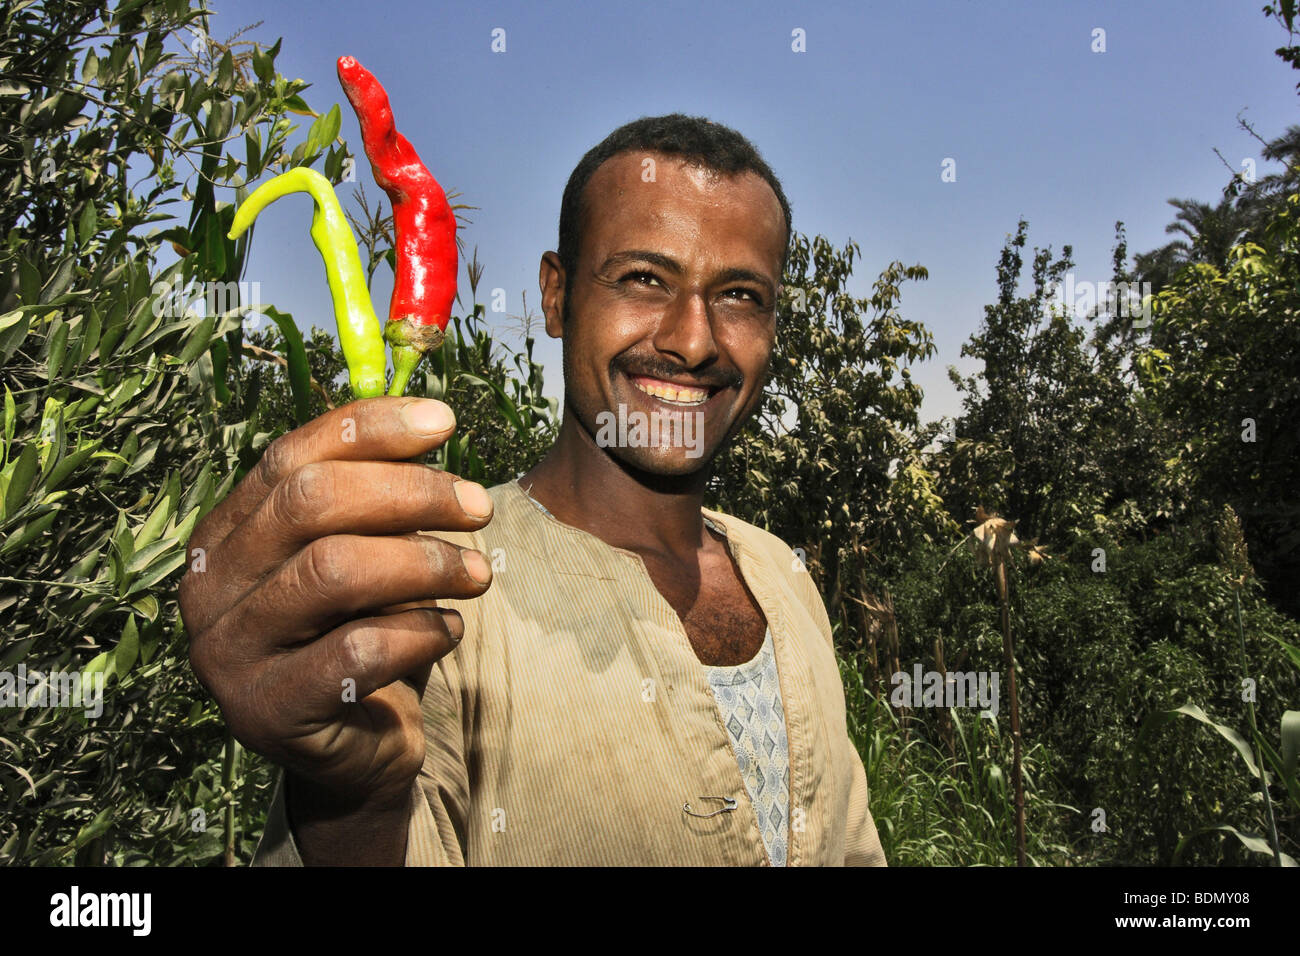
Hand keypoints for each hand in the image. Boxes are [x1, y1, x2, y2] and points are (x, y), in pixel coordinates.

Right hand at [179, 397, 492, 811]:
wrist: (355, 750)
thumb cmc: (362, 635)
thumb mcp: (362, 556)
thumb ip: (374, 497)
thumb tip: (432, 423)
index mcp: (224, 536)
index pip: (290, 457)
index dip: (370, 429)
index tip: (446, 421)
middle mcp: (209, 589)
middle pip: (310, 503)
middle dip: (411, 493)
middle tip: (480, 507)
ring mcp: (229, 655)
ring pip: (335, 571)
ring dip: (426, 562)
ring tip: (478, 573)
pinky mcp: (269, 712)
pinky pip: (359, 651)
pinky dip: (421, 631)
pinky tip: (450, 630)